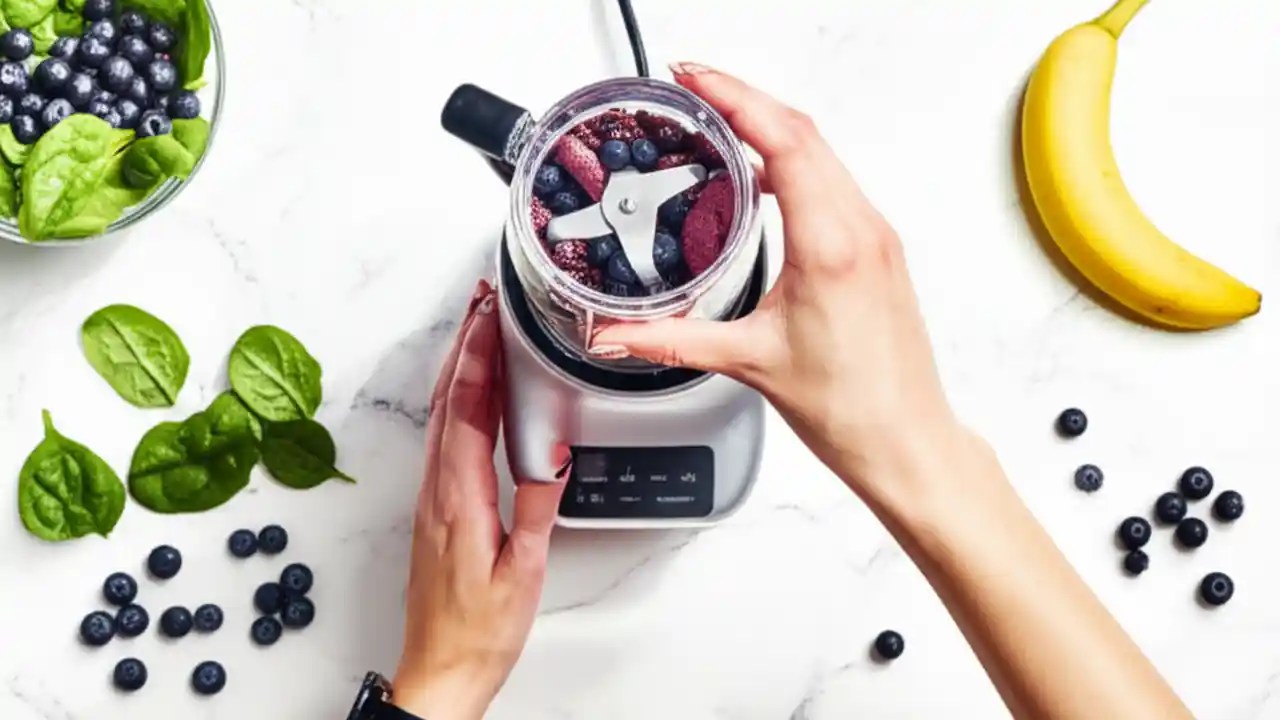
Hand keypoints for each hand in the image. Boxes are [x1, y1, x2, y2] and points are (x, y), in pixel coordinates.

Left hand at [393, 280, 566, 719]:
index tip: (490, 316)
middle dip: (465, 344)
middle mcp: (437, 491)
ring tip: (477, 330)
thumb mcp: (521, 572)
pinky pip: (443, 438)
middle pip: (448, 400)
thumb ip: (537, 508)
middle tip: (481, 301)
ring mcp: (431, 498)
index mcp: (458, 499)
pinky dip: (457, 400)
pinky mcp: (435, 509)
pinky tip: (469, 394)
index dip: (479, 358)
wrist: (440, 671)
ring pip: (442, 415)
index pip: (468, 410)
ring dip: (459, 367)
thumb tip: (551, 454)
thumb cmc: (478, 631)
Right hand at [596, 64, 970, 511]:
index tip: (694, 80)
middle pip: (803, 131)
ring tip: (719, 118)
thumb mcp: (749, 362)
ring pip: (823, 152)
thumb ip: (671, 340)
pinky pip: (834, 181)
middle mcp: (863, 229)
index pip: (784, 141)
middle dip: (744, 98)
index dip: (735, 98)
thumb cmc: (853, 407)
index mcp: (833, 246)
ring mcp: (876, 236)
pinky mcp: (877, 249)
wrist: (906, 439)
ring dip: (771, 124)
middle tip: (692, 87)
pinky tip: (762, 173)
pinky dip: (794, 160)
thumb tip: (614, 334)